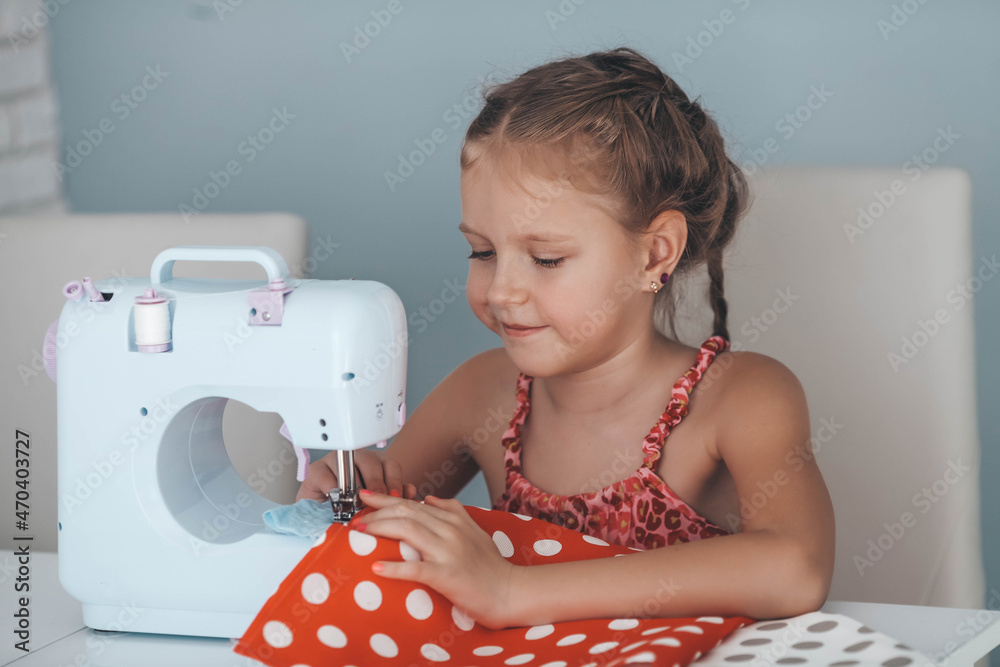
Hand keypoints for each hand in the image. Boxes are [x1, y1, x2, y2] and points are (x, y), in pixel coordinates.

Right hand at [295, 450, 417, 501]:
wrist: (321, 515)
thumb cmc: (351, 508)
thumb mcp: (376, 502)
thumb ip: (394, 496)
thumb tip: (411, 493)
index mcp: (377, 464)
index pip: (391, 465)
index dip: (395, 481)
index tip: (396, 498)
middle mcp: (357, 459)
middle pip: (372, 462)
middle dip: (376, 484)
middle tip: (375, 501)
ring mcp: (336, 462)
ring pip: (350, 468)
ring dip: (353, 488)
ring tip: (356, 504)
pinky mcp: (316, 470)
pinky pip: (327, 476)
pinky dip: (333, 490)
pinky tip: (337, 501)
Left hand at [352, 491, 521, 629]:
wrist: (510, 591)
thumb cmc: (492, 566)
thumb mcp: (475, 530)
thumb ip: (453, 511)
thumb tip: (429, 498)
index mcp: (454, 519)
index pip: (413, 503)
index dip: (386, 498)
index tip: (365, 496)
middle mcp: (450, 530)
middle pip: (406, 512)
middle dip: (377, 511)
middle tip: (356, 516)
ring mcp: (449, 551)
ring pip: (408, 530)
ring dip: (380, 529)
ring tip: (360, 532)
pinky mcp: (448, 575)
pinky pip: (416, 569)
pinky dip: (395, 568)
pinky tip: (378, 568)